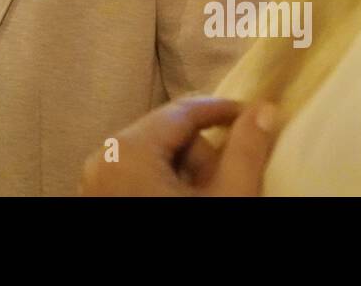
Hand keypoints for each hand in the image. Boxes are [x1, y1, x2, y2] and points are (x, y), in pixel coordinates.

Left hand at [79, 97, 278, 196]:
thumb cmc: (191, 251)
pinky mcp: (97, 200)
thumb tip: (265, 110)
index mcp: (128, 151)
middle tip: (223, 188)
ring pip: (153, 158)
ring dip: (185, 176)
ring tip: (205, 202)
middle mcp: (103, 159)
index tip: (253, 114)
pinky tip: (185, 207)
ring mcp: (95, 182)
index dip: (222, 109)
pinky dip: (164, 188)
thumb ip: (247, 151)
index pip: (182, 111)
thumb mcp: (228, 200)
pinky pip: (137, 177)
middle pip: (167, 135)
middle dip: (201, 158)